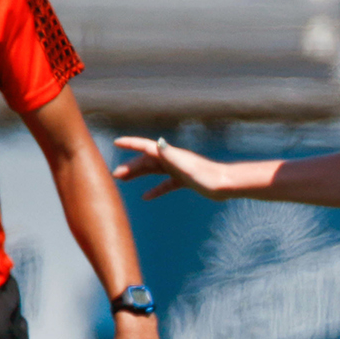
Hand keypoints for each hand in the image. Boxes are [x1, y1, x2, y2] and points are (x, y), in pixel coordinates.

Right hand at [112, 136, 229, 199]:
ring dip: (138, 174)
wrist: (225, 185)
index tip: (117, 142)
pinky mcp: (184, 181)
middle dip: (130, 166)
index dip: (131, 144)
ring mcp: (178, 170)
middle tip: (114, 175)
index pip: (146, 147)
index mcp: (170, 155)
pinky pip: (165, 184)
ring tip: (122, 180)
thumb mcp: (186, 166)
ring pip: (153, 171)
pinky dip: (155, 189)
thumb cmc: (207, 176)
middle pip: (146, 161)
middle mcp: (172, 160)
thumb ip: (171, 155)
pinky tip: (146, 196)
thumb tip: (158, 142)